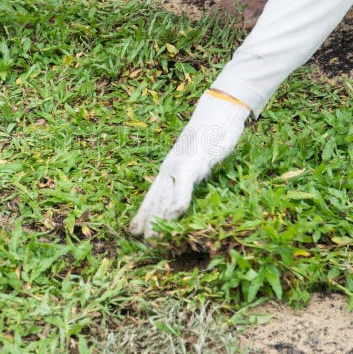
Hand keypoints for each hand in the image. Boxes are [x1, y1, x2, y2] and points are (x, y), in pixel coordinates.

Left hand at [129, 91, 249, 237]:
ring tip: (152, 238)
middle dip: (146, 222)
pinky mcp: (192, 165)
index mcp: (169, 168)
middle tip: (138, 241)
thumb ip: (191, 175)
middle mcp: (169, 168)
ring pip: (164, 197)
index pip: (152, 195)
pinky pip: (183, 187)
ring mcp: (179, 166)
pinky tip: (174, 215)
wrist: (218, 112)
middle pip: (153, 199)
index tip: (134, 231)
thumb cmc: (211, 135)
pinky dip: (178, 202)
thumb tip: (188, 190)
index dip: (144, 214)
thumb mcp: (198, 160)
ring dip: (158, 219)